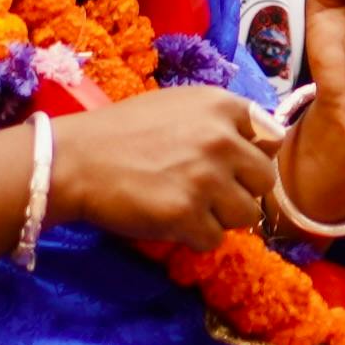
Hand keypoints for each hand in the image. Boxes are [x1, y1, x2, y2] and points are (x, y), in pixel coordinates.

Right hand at [49, 85, 280, 249]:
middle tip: (206, 191)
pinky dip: (194, 236)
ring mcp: (206, 178)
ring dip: (220, 216)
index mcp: (221, 106)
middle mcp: (221, 138)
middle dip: (241, 190)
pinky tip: (169, 219)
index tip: (227, 163)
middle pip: (265, 181)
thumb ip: (223, 121)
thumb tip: (267, 143)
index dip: (251, 155)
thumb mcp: (179, 106)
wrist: (72, 160)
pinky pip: (214, 238)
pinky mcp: (187, 214)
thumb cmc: (123, 132)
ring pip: (246, 214)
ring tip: (187, 205)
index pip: (271, 138)